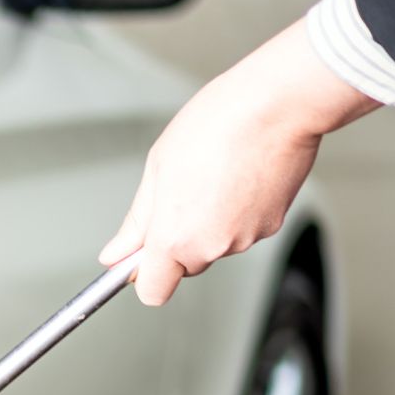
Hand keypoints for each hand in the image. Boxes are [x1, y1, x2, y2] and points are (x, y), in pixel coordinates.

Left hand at [101, 22, 378, 305]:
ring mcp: (245, 239)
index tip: (139, 252)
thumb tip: (115, 254)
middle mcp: (211, 247)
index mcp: (175, 238)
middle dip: (177, 238)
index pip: (152, 291)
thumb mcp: (158, 169)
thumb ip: (137, 221)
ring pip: (214, 245)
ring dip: (209, 220)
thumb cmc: (218, 124)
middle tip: (182, 191)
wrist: (278, 103)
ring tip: (215, 174)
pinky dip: (238, 210)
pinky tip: (238, 175)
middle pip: (184, 265)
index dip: (142, 273)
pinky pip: (243, 229)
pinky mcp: (272, 225)